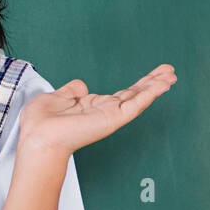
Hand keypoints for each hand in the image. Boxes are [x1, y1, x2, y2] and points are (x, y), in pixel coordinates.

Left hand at [18, 63, 176, 157]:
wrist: (38, 137)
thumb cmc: (40, 124)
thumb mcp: (55, 98)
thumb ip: (71, 91)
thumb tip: (82, 85)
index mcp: (90, 107)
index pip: (120, 94)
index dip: (136, 85)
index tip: (150, 75)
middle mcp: (103, 111)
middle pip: (134, 94)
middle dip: (152, 82)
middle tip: (169, 71)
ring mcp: (109, 116)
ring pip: (138, 99)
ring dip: (155, 86)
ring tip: (171, 76)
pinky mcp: (112, 119)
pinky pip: (135, 105)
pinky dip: (150, 94)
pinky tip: (162, 85)